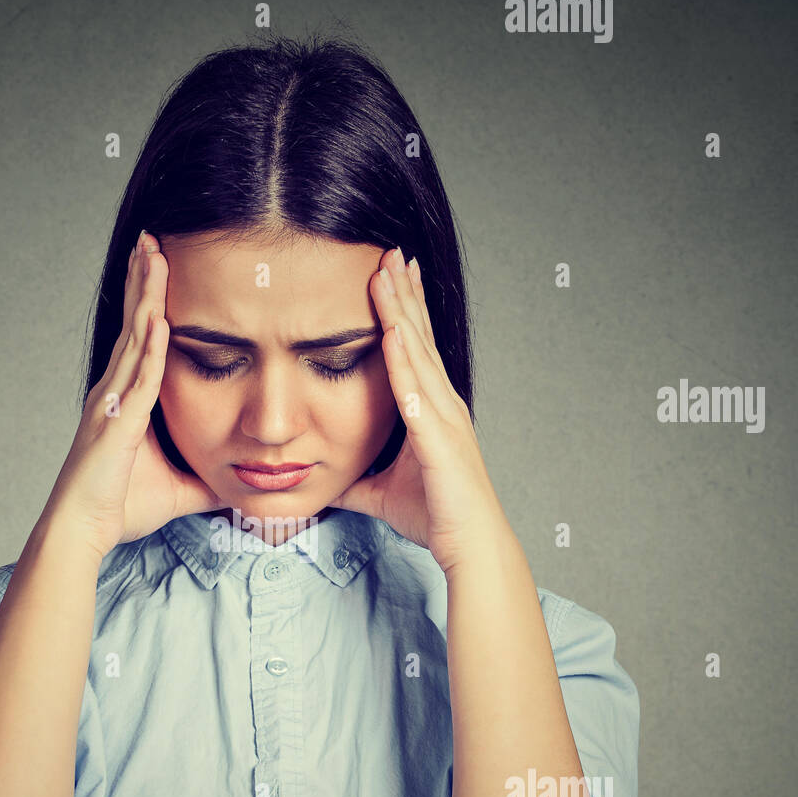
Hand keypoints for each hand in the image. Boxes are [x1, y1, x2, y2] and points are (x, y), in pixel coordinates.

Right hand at [39, 231, 223, 561]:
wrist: (82, 530)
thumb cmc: (119, 509)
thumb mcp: (179, 488)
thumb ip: (206, 479)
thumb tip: (237, 483)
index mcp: (125, 401)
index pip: (140, 341)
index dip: (149, 303)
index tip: (159, 267)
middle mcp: (114, 392)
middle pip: (133, 325)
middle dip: (143, 281)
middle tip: (152, 239)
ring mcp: (112, 403)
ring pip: (134, 339)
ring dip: (146, 296)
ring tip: (152, 254)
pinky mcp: (117, 422)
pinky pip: (138, 377)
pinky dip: (151, 347)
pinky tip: (161, 318)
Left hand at [331, 246, 500, 575]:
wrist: (470, 546)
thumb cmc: (437, 517)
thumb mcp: (381, 493)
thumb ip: (357, 481)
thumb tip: (328, 482)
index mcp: (432, 411)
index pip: (413, 350)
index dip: (402, 312)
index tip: (387, 276)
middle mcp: (442, 404)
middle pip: (418, 337)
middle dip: (403, 294)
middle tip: (389, 250)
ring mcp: (444, 416)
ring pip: (417, 353)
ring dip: (401, 311)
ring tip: (387, 272)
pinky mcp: (440, 437)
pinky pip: (417, 391)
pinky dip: (403, 359)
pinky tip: (391, 331)